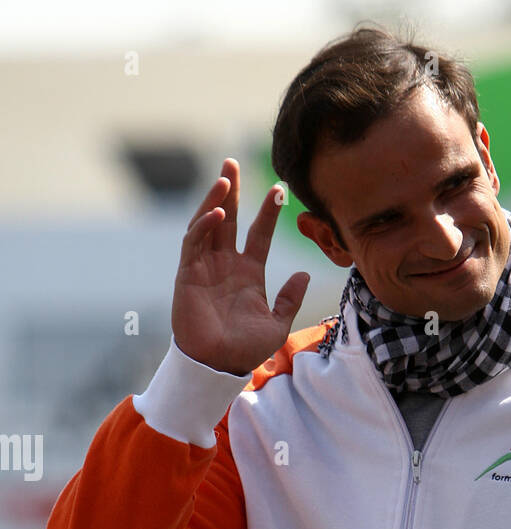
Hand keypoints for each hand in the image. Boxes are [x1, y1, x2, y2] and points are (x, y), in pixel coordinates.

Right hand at [171, 158, 309, 375]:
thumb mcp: (276, 324)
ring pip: (208, 224)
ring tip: (225, 178)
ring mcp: (205, 267)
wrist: (219, 366)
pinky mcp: (188, 274)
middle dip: (231, 190)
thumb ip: (290, 298)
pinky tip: (217, 214)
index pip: (259, 234)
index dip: (268, 212)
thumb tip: (305, 274)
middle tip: (233, 162)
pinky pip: (194, 243)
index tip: (280, 190)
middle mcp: (225, 264)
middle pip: (229, 219)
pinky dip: (203, 226)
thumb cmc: (245, 350)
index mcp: (248, 273)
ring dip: (215, 200)